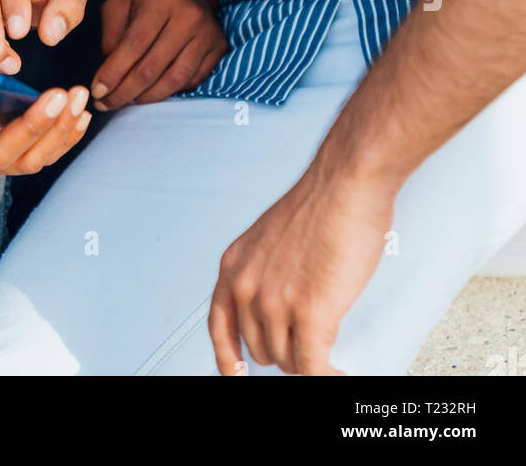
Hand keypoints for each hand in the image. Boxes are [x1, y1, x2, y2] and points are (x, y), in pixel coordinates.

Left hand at [91, 0, 226, 108]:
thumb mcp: (121, 5)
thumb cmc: (149, 0)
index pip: (134, 44)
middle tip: (106, 103)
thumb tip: (108, 73)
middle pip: (152, 66)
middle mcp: (189, 15)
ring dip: (147, 97)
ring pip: (174, 79)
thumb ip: (109, 35)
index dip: (113, 72)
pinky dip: (170, 92)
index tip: (97, 91)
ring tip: (128, 101)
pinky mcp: (219, 47)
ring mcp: (207, 32)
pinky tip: (152, 92)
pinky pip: (192, 81)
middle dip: (125, 91)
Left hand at [208, 160, 394, 375]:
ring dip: (309, 362)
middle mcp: (246, 286)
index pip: (218, 326)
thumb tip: (275, 304)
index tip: (235, 374)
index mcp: (233, 265)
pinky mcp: (309, 313)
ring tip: (328, 353)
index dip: (226, 357)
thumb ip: (263, 271)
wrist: (344, 184)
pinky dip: (327, 377)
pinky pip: (312, 368)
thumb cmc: (320, 203)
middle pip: (260, 348)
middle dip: (285, 350)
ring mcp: (275, 302)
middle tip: (307, 344)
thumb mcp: (270, 237)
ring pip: (288, 361)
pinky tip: (339, 373)